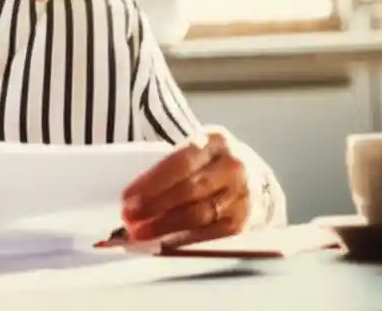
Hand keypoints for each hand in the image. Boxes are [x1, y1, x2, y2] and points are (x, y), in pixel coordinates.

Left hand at [120, 128, 272, 246]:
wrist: (254, 178)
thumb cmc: (210, 162)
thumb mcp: (196, 150)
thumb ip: (169, 164)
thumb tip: (133, 194)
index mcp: (215, 141)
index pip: (180, 163)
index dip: (152, 182)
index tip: (127, 197)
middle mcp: (232, 167)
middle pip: (189, 190)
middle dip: (155, 205)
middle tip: (129, 217)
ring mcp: (240, 196)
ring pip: (198, 214)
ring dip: (164, 225)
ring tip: (140, 232)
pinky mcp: (242, 222)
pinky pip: (208, 233)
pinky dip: (182, 238)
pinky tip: (163, 241)